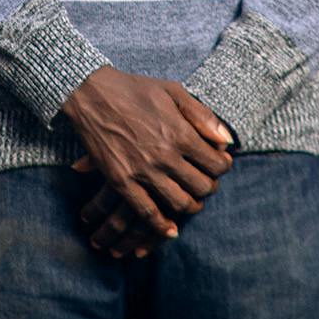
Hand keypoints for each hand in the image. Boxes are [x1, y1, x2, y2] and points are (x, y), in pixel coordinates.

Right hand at [60, 67, 233, 256]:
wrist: (91, 94)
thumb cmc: (134, 89)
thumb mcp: (173, 91)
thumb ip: (202, 116)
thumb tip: (227, 140)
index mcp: (180, 133)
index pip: (217, 164)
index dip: (223, 167)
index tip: (220, 164)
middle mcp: (164, 155)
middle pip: (202, 187)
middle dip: (209, 187)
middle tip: (206, 183)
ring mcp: (142, 171)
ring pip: (179, 203)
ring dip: (191, 206)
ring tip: (191, 201)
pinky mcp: (121, 181)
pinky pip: (147, 212)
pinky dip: (162, 226)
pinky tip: (170, 228)